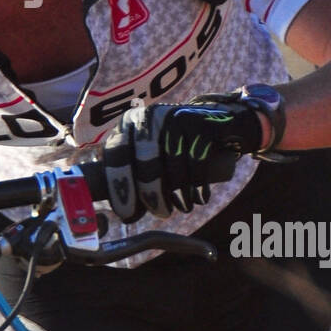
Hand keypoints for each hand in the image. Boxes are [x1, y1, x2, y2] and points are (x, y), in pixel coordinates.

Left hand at [102, 98, 264, 221]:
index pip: (116, 155)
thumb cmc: (173, 145)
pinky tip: (198, 199)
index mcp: (129, 122)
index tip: (126, 214)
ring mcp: (176, 119)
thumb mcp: (146, 148)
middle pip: (145, 165)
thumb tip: (121, 213)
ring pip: (173, 168)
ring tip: (182, 207)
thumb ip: (129, 172)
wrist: (214, 122)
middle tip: (160, 214)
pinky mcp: (202, 126)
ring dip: (178, 196)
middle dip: (151, 196)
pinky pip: (197, 165)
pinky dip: (197, 187)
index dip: (119, 187)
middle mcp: (150, 116)